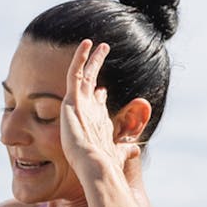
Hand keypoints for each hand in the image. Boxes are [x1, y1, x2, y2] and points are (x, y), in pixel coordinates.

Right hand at [60, 40, 139, 177]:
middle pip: (89, 83)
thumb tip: (135, 149)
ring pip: (82, 75)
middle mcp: (83, 110)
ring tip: (94, 43)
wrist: (92, 163)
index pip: (95, 102)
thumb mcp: (119, 152)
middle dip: (95, 67)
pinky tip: (87, 44)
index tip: (103, 88)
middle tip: (102, 51)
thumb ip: (126, 149)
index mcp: (93, 121)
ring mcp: (76, 104)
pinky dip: (79, 58)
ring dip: (89, 58)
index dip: (99, 94)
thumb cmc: (105, 161)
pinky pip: (75, 73)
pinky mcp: (71, 99)